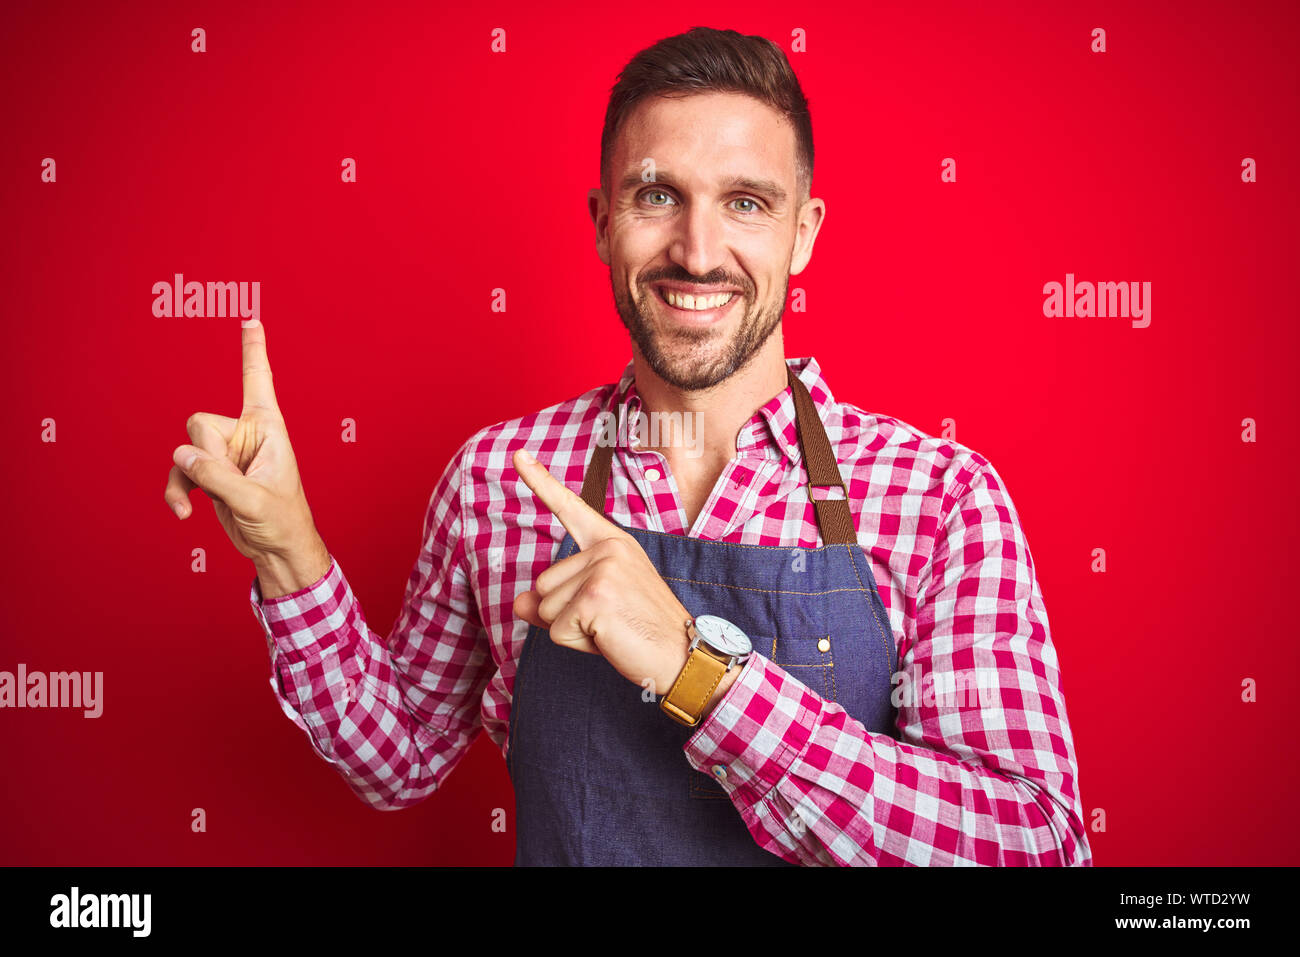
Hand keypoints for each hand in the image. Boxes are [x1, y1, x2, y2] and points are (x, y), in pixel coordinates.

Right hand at [163, 319, 328, 594]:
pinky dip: (177, 491)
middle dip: (207, 455)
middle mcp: (245, 435)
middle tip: (232, 481)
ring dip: (191, 478)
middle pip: (201, 422)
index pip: (257, 381)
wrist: (276, 549)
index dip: (253, 350)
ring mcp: (225, 455)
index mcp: (268, 428)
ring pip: (186, 448)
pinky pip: (180, 470)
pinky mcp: (211, 474)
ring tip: (219, 500)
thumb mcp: (253, 499)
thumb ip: (216, 476)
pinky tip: (184, 513)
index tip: (251, 319)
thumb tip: (182, 454)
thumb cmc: (282, 521)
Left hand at [511, 448, 691, 694]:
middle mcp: (607, 548)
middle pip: (543, 585)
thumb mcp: (593, 609)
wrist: (685, 655)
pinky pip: (556, 629)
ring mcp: (602, 570)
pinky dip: (577, 643)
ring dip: (573, 629)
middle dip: (567, 614)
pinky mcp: (595, 597)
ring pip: (546, 608)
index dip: (540, 482)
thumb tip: (519, 603)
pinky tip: (610, 638)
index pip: (570, 508)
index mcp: (612, 542)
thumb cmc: (641, 632)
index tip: (518, 454)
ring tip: (612, 628)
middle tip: (611, 620)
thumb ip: (553, 602)